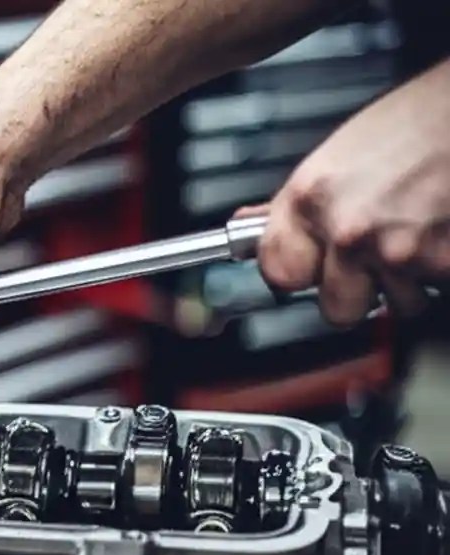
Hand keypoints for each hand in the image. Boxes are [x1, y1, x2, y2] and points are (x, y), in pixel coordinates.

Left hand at [256, 59, 449, 324]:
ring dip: (411, 281)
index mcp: (311, 200)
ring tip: (421, 232)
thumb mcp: (340, 154)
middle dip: (359, 291)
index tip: (312, 265)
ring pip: (399, 305)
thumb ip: (301, 204)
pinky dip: (445, 271)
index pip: (280, 274)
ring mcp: (400, 253)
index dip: (300, 271)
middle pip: (338, 310)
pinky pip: (439, 290)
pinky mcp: (448, 264)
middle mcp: (349, 231)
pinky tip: (444, 231)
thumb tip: (252, 223)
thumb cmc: (418, 118)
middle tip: (377, 258)